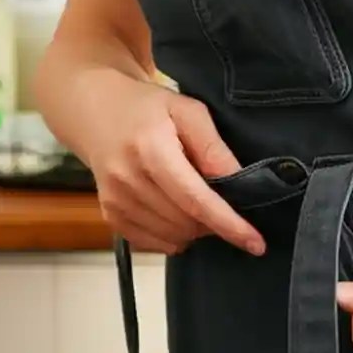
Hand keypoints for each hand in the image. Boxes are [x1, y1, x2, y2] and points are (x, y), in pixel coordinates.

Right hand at [85, 76, 264, 255]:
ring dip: (195, 229)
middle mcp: (128, 180)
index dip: (228, 224)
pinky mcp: (110, 214)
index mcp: (151, 150)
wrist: (97, 112)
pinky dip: (174, 236)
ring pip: (172, 236)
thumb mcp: (187, 111)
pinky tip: (177, 212)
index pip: (195, 200)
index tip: (256, 243)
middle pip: (187, 222)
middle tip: (222, 199)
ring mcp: (116, 200)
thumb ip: (213, 148)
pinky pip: (153, 243)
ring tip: (196, 199)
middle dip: (215, 222)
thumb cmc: (148, 109)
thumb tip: (238, 182)